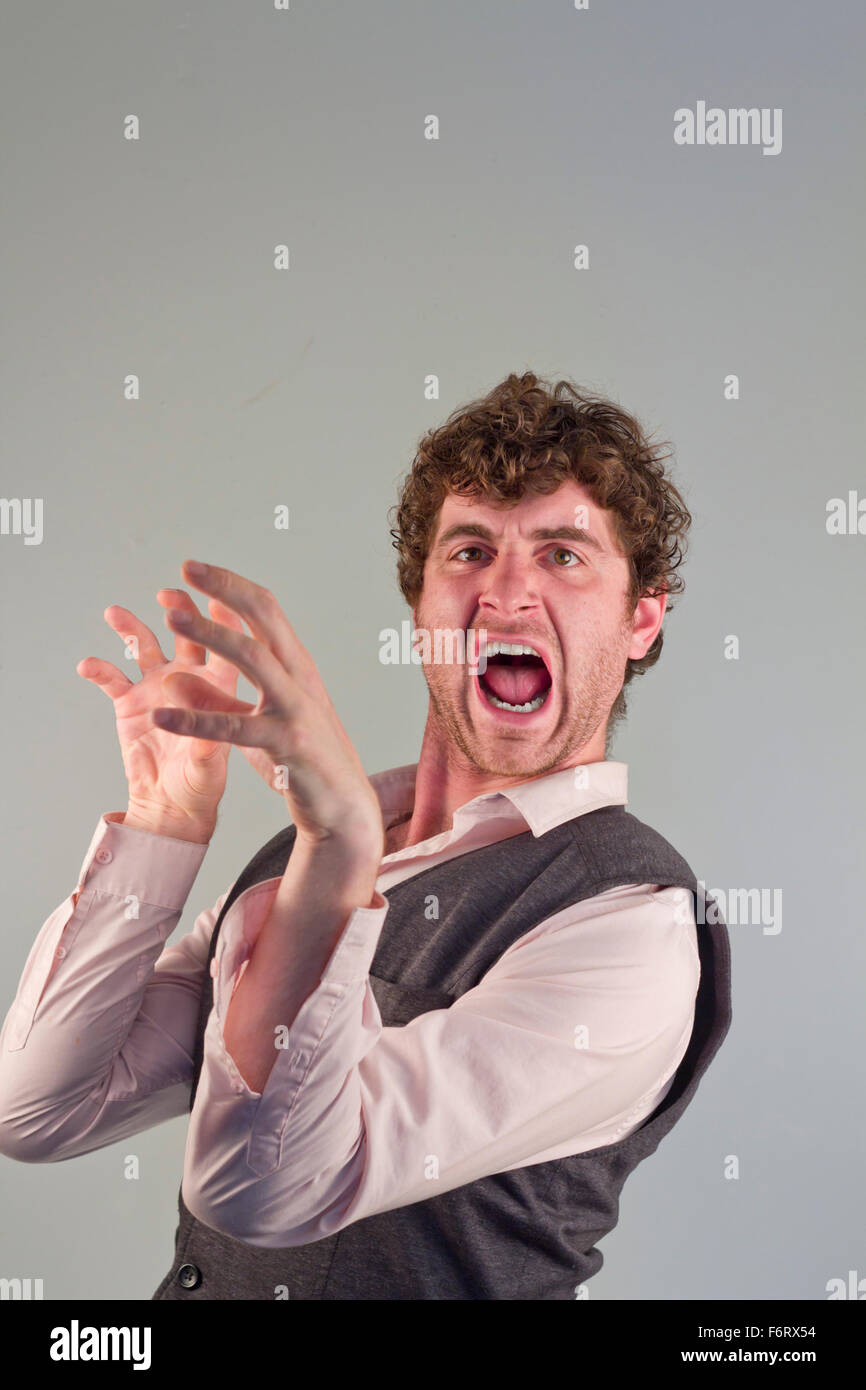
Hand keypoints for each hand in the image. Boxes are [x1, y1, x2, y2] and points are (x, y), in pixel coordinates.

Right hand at [77, 585, 250, 839]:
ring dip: (131, 628)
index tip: (217, 600)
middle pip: (187, 634)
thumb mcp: (208, 766)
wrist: (171, 806)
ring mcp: (157, 686)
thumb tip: (199, 713)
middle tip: (169, 595)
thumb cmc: (202, 784)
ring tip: (115, 614)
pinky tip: (88, 665)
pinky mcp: (129, 701)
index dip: (223, 623)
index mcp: (218, 688)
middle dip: (180, 611)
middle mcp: (189, 679)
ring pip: (145, 646)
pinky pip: (111, 677)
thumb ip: (206, 741)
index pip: (226, 649)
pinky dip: (100, 668)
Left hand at [154, 560, 384, 857]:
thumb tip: (175, 676)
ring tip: (172, 618)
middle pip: (264, 620)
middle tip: (185, 571)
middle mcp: (299, 678)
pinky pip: (236, 728)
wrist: (342, 806)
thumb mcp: (256, 720)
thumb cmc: (300, 758)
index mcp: (295, 666)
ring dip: (212, 633)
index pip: (265, 611)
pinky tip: (161, 715)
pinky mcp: (289, 744)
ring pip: (254, 659)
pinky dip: (196, 720)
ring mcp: (297, 709)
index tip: (194, 568)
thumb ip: (219, 698)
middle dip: (224, 591)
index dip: (230, 586)